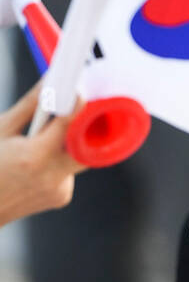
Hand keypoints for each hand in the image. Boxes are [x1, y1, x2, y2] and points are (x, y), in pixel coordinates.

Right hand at [0, 81, 88, 226]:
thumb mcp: (0, 131)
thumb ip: (29, 107)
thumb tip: (49, 82)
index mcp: (34, 157)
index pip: (68, 126)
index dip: (76, 106)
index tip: (79, 93)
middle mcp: (52, 176)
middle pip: (86, 144)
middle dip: (80, 128)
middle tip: (67, 115)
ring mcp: (59, 190)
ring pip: (77, 158)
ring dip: (64, 146)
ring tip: (35, 145)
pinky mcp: (62, 198)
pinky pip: (69, 172)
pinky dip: (57, 163)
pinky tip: (34, 165)